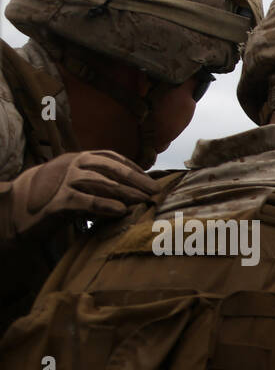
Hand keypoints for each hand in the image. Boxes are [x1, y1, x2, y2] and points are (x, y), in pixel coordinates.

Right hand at [0, 150, 158, 238]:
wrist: (25, 210)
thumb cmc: (62, 198)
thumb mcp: (85, 186)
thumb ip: (105, 184)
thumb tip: (139, 189)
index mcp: (81, 159)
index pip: (111, 158)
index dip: (133, 168)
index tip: (152, 180)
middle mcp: (73, 165)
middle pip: (109, 168)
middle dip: (135, 179)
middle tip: (155, 191)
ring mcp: (65, 181)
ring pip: (99, 182)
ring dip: (124, 191)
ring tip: (144, 201)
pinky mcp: (59, 201)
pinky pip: (84, 201)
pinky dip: (104, 206)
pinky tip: (121, 211)